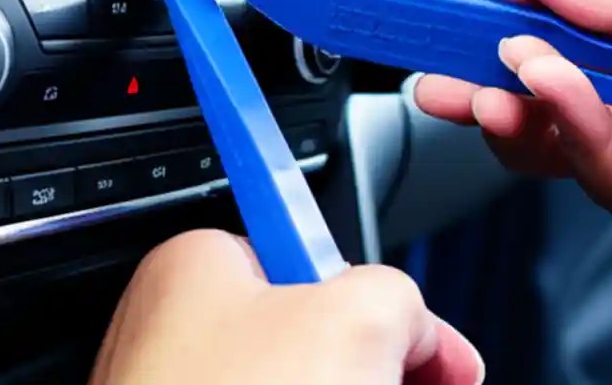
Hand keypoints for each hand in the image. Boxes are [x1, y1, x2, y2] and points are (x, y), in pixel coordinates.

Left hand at [89, 229, 483, 383]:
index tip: (349, 243)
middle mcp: (183, 330)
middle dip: (387, 359)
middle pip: (323, 327)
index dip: (368, 270)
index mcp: (201, 266)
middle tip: (427, 381)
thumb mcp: (360, 318)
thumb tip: (418, 327)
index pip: (303, 239)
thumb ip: (398, 292)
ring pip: (312, 379)